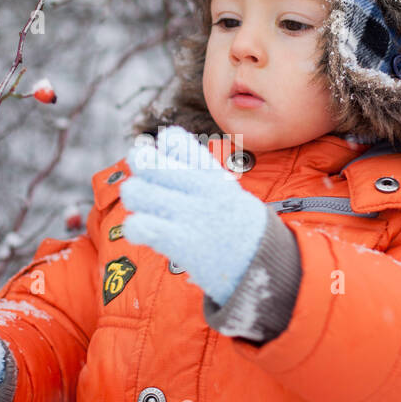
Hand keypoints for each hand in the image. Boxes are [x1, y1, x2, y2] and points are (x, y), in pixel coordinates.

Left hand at [119, 125, 266, 304]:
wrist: (265, 263)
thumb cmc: (241, 227)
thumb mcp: (228, 190)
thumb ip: (199, 168)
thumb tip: (167, 138)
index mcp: (212, 174)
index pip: (177, 142)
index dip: (164, 144)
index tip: (163, 151)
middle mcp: (200, 189)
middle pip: (150, 163)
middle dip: (139, 164)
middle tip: (141, 172)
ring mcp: (190, 215)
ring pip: (138, 192)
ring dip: (135, 196)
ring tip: (141, 203)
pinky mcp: (182, 242)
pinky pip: (141, 226)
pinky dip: (135, 227)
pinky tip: (142, 230)